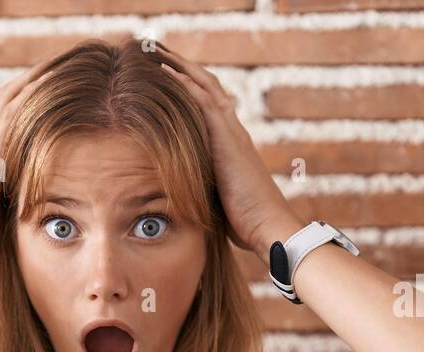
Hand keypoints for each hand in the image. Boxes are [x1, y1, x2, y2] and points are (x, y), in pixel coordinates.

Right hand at [0, 53, 61, 268]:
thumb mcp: (10, 209)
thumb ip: (25, 197)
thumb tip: (54, 208)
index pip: (14, 112)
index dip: (32, 95)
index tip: (57, 82)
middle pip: (12, 96)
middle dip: (36, 77)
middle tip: (62, 61)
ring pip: (12, 99)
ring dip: (36, 79)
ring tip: (60, 62)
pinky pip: (12, 115)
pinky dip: (29, 97)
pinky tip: (48, 83)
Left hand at [152, 41, 304, 255]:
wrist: (267, 226)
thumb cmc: (244, 223)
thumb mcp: (217, 199)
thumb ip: (201, 186)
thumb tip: (178, 194)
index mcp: (231, 144)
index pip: (210, 106)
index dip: (190, 89)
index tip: (167, 76)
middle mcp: (232, 131)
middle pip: (207, 88)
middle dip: (182, 69)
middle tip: (157, 54)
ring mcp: (231, 132)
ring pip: (205, 87)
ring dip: (180, 68)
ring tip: (156, 52)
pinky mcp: (227, 139)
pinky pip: (204, 102)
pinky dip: (185, 85)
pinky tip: (166, 72)